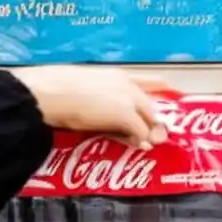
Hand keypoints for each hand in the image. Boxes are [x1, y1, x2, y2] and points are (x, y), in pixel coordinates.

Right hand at [13, 66, 171, 149]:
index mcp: (116, 75)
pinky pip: (140, 132)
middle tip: (154, 133)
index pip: (149, 79)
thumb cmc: (54, 89)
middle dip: (153, 120)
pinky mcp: (125, 114)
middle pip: (150, 104)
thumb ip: (98, 100)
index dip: (164, 88)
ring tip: (142, 143)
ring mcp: (128, 98)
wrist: (48, 93)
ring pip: (148, 118)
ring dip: (146, 133)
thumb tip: (103, 115)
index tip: (174, 93)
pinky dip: (139, 141)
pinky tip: (137, 146)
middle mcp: (126, 84)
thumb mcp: (81, 90)